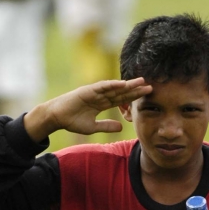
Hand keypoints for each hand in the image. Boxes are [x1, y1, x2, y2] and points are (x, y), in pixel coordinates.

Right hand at [24, 78, 151, 140]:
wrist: (57, 117)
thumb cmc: (72, 121)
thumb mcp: (93, 127)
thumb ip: (106, 126)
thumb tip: (121, 127)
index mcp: (102, 103)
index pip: (121, 99)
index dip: (133, 97)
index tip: (146, 97)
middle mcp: (100, 95)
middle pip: (121, 92)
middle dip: (135, 89)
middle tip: (151, 86)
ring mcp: (95, 92)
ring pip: (115, 87)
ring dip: (128, 85)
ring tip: (141, 82)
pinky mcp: (88, 90)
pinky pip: (102, 87)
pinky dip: (112, 85)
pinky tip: (123, 83)